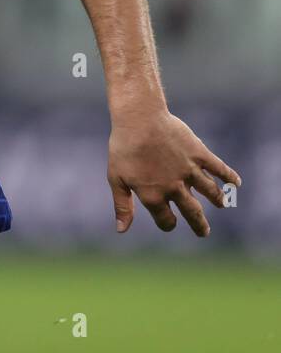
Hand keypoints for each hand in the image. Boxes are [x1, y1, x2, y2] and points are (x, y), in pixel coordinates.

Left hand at [108, 108, 240, 236]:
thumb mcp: (116, 178)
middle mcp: (174, 187)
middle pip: (192, 213)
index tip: (169, 222)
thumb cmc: (124, 148)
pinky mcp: (199, 154)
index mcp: (153, 195)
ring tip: (222, 205)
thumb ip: (122, 205)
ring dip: (218, 200)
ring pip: (210, 192)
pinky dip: (230, 177)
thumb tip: (121, 230)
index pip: (166, 219)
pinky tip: (236, 183)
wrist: (139, 120)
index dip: (167, 223)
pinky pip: (220, 168)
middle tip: (203, 232)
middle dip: (199, 225)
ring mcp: (189, 171)